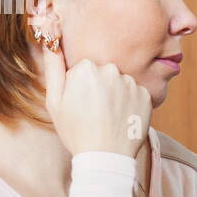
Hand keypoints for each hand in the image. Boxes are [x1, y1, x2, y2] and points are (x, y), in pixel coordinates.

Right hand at [42, 43, 152, 158]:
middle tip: (94, 112)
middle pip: (103, 73)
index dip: (79, 86)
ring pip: (120, 83)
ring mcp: (131, 82)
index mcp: (86, 67)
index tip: (79, 103)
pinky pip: (135, 94)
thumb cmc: (76, 131)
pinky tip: (122, 119)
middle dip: (99, 87)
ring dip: (116, 95)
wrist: (105, 157)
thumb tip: (51, 39)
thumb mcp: (55, 101)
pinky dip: (130, 104)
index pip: (83, 69)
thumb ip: (53, 67)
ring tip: (108, 117)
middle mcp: (111, 69)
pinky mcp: (146, 95)